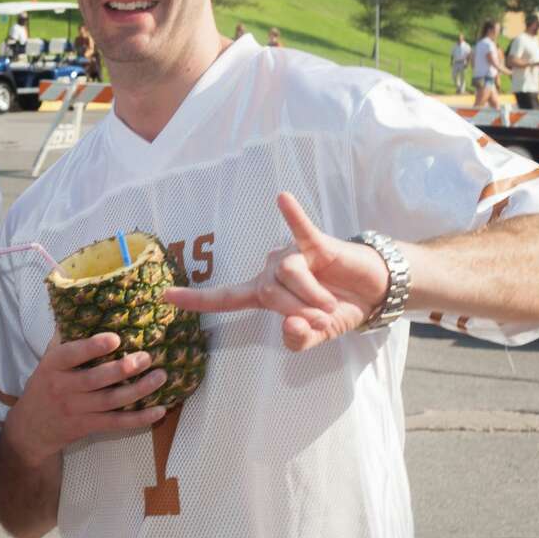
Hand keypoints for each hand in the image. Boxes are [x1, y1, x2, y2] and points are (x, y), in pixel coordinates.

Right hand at [3, 333, 166, 467]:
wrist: (32, 427)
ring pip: (110, 402)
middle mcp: (63, 387)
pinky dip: (139, 419)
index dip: (92, 347)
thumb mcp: (48, 359)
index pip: (70, 355)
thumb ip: (65, 337)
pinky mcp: (88, 427)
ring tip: (160, 377)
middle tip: (147, 357)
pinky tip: (159, 410)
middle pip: (95, 379)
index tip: (115, 338)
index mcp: (53, 365)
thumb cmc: (46, 384)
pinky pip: (117, 423)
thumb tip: (83, 303)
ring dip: (138, 390)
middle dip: (123, 369)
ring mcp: (76, 409)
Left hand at [164, 192, 388, 351]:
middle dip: (296, 310)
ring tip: (331, 306)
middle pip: (268, 291)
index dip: (196, 299)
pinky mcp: (315, 242)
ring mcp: (291, 254)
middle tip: (321, 320)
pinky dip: (292, 215)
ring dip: (311, 295)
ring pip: (287, 273)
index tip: (165, 295)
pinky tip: (282, 198)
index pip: (224, 298)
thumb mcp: (319, 335)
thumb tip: (290, 327)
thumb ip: (301, 339)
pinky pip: (300, 228)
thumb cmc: (337, 309)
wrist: (372, 292)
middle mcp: (271, 271)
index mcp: (264, 294)